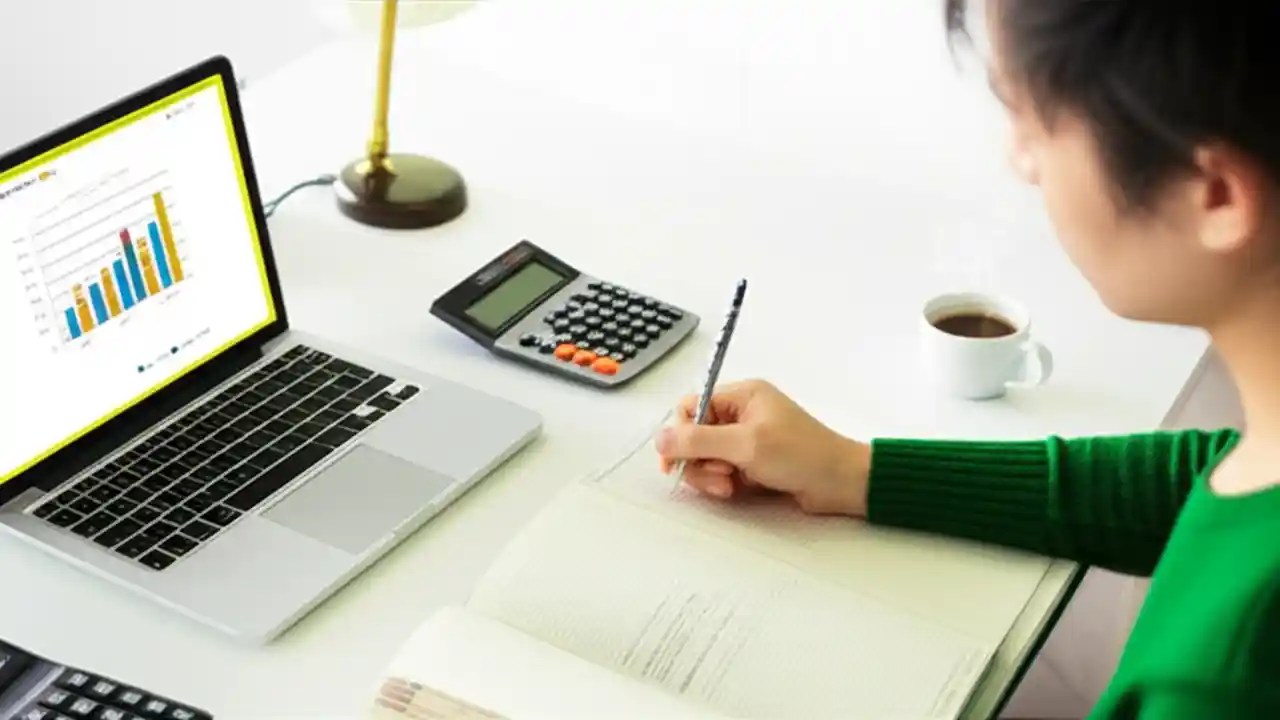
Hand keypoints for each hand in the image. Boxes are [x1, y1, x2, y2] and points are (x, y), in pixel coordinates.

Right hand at [654, 379, 870, 515]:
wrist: (840, 483)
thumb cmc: (800, 454)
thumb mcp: (745, 444)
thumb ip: (698, 440)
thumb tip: (659, 439)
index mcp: (741, 396)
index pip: (691, 408)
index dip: (678, 435)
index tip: (673, 463)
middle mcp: (741, 414)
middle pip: (694, 435)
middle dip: (699, 460)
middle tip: (719, 476)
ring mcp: (746, 439)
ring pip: (706, 457)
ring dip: (710, 475)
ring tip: (730, 487)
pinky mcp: (751, 463)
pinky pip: (721, 471)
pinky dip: (723, 483)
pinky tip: (738, 490)